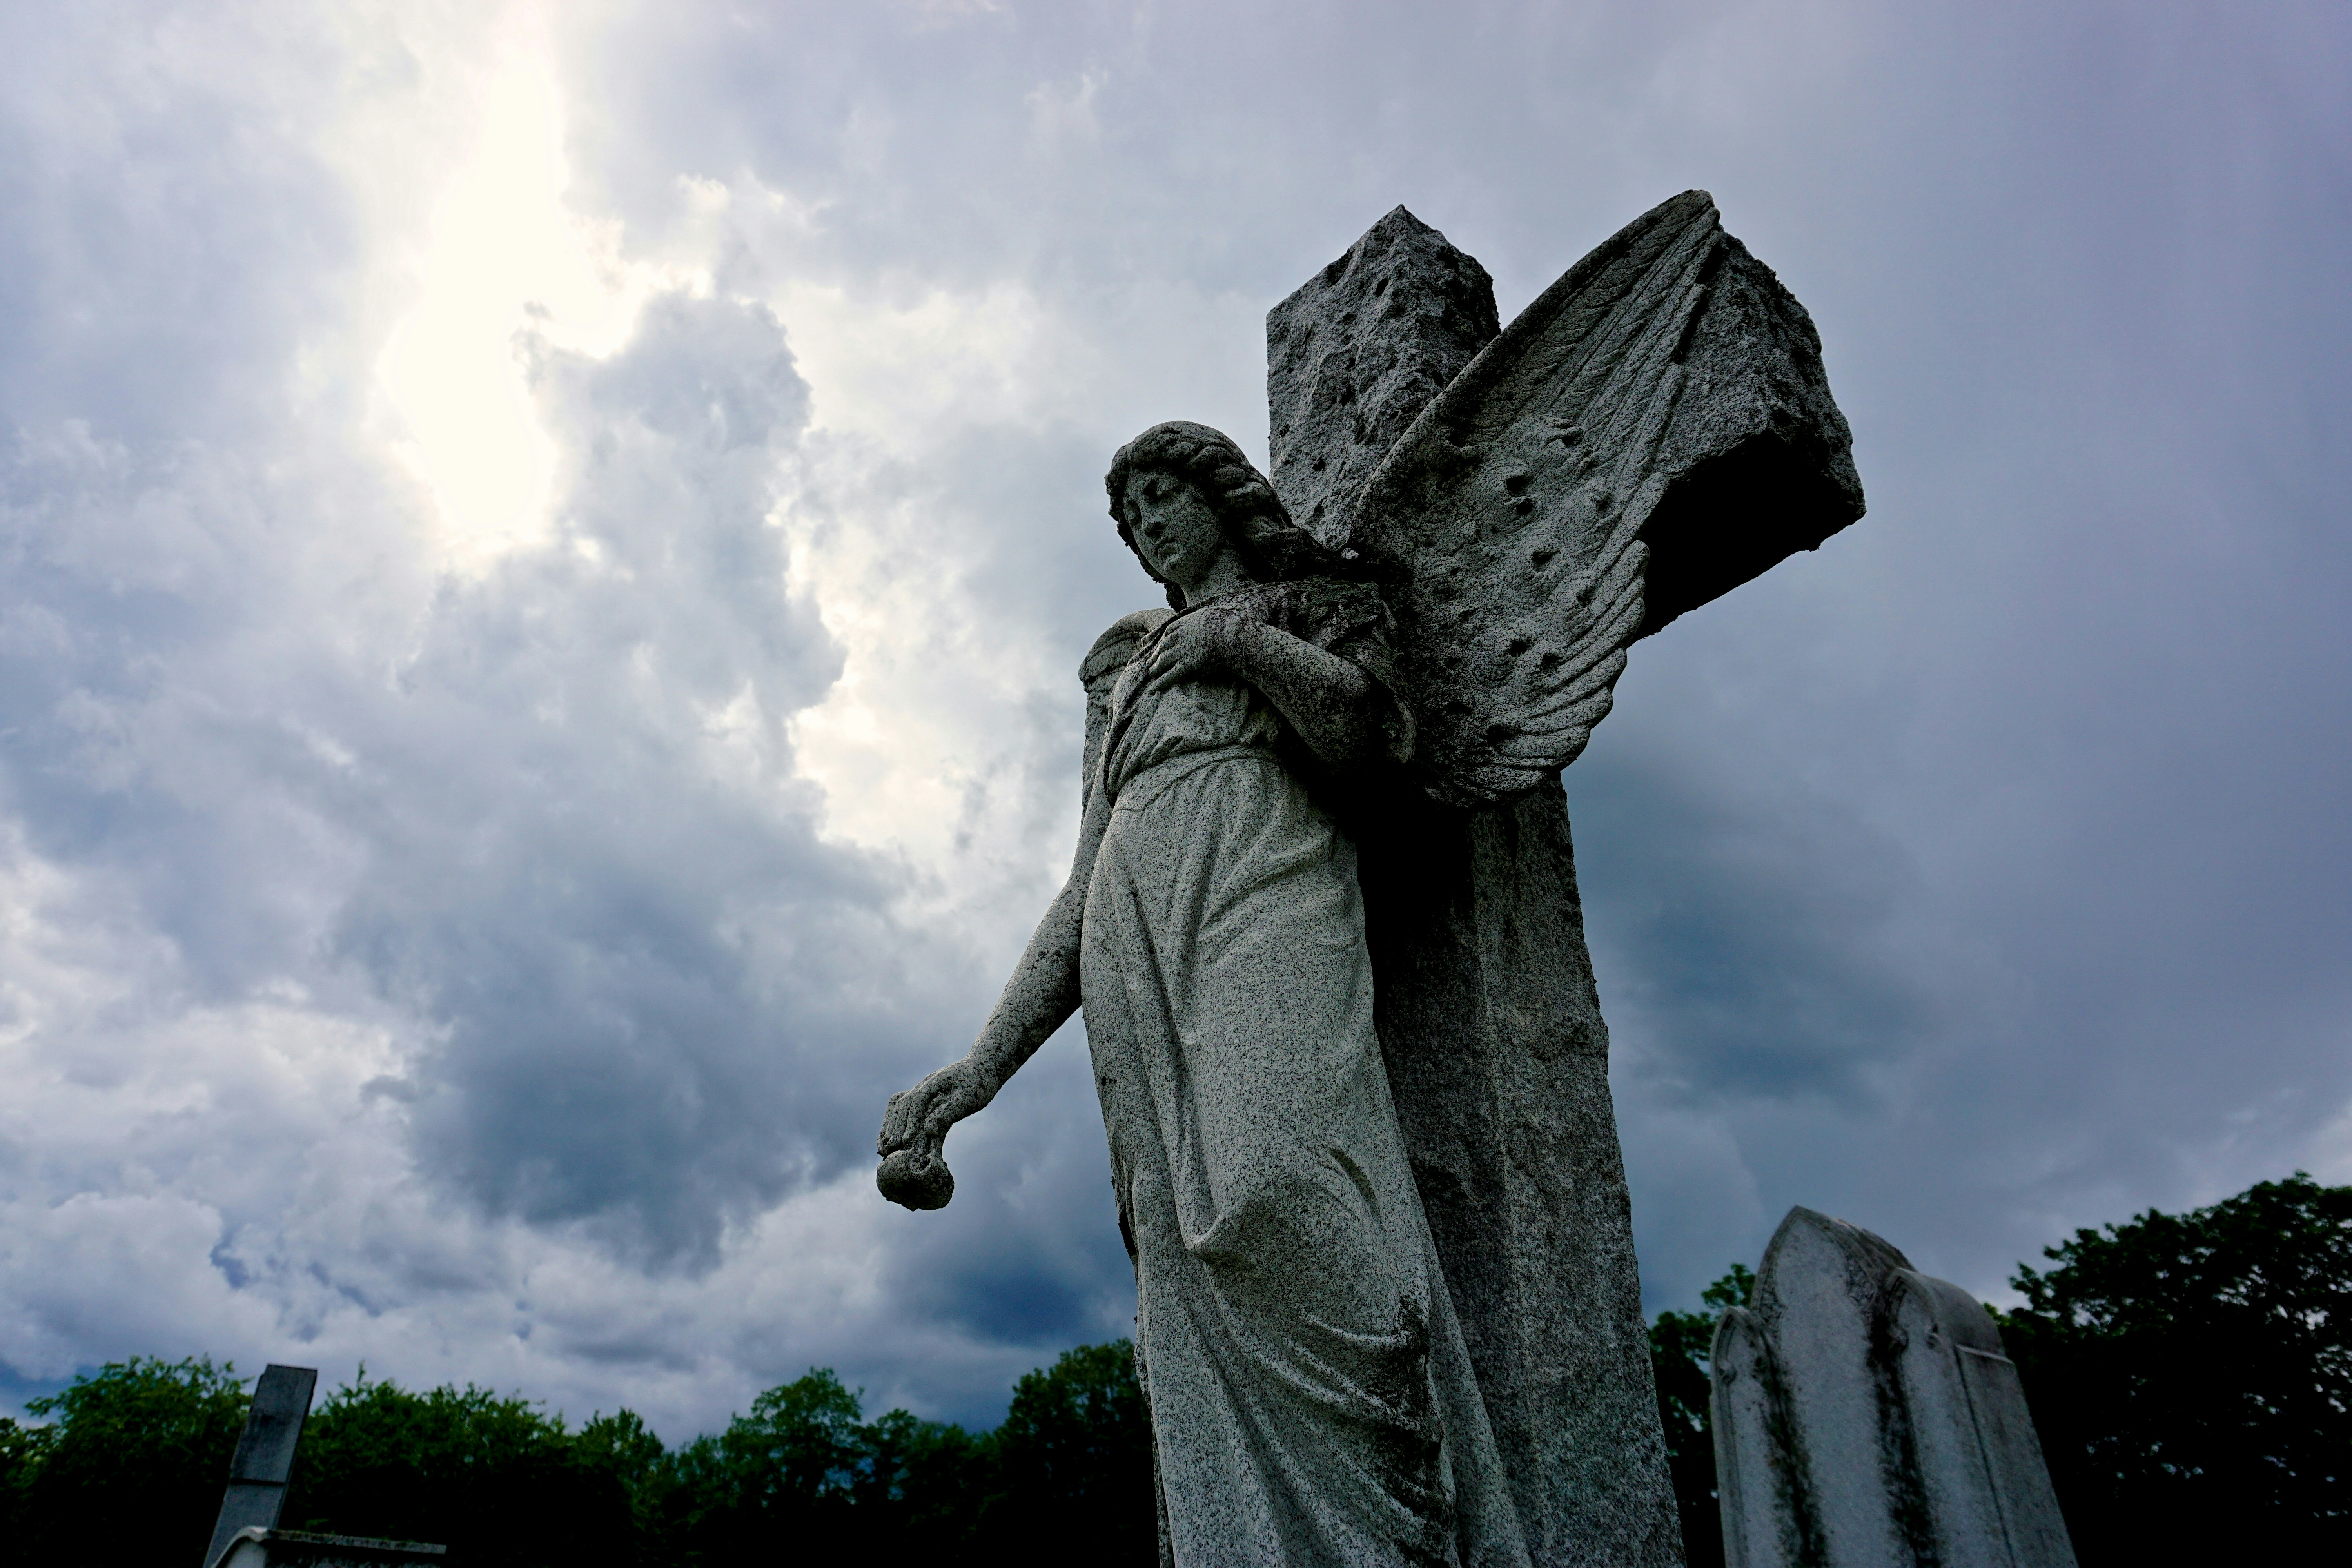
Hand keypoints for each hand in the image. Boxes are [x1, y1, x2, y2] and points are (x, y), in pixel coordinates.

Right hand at [878, 1055, 997, 1162]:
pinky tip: (896, 1132)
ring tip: (887, 1143)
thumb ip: (948, 1113)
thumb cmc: (980, 1083)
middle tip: (890, 1147)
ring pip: (902, 1103)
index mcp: (935, 1082)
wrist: (984, 1066)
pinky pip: (907, 1105)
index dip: (910, 1122)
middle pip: (904, 1103)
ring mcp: (924, 1086)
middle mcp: (926, 1083)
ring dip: (894, 1123)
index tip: (906, 1140)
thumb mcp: (968, 1100)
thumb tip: (928, 1129)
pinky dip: (899, 1118)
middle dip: (896, 1125)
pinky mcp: (926, 1092)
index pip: (916, 1101)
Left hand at [1143, 608, 1244, 688]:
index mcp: (1185, 623)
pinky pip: (1170, 675)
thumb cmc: (1227, 625)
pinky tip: (1154, 688)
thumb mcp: (1213, 613)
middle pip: (1163, 646)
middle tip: (1149, 661)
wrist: (1230, 636)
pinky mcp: (1187, 665)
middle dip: (1155, 654)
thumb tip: (1208, 614)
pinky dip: (1161, 682)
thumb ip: (1205, 616)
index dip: (1162, 640)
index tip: (1159, 645)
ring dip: (1155, 667)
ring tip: (1151, 673)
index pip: (1169, 631)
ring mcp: (1182, 651)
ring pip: (1163, 660)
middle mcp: (1180, 637)